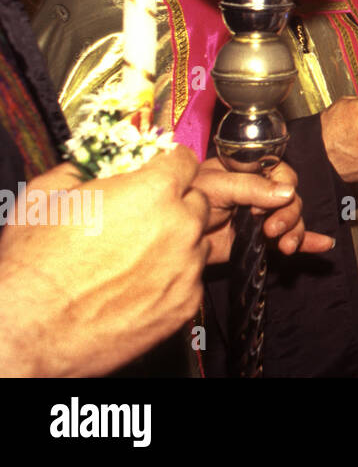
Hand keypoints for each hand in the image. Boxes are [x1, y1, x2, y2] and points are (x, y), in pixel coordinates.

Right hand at [0, 145, 208, 376]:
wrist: (29, 330)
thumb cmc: (33, 265)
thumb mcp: (46, 196)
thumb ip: (83, 169)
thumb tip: (95, 163)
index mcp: (152, 192)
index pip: (184, 160)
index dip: (168, 165)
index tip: (156, 174)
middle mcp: (180, 226)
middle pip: (195, 202)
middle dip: (173, 206)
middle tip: (139, 221)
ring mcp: (186, 267)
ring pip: (195, 242)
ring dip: (174, 244)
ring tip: (132, 259)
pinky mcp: (186, 303)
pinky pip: (189, 280)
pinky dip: (170, 280)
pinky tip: (135, 287)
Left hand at [193, 157, 334, 262]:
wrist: (164, 241)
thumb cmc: (183, 201)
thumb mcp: (215, 186)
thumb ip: (250, 187)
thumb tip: (286, 192)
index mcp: (247, 172)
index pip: (281, 172)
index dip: (283, 187)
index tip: (270, 203)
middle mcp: (257, 193)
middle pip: (290, 198)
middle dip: (289, 214)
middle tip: (272, 230)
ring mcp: (259, 218)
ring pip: (292, 219)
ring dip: (296, 230)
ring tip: (285, 245)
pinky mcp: (258, 241)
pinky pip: (287, 239)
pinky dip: (306, 241)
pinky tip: (322, 244)